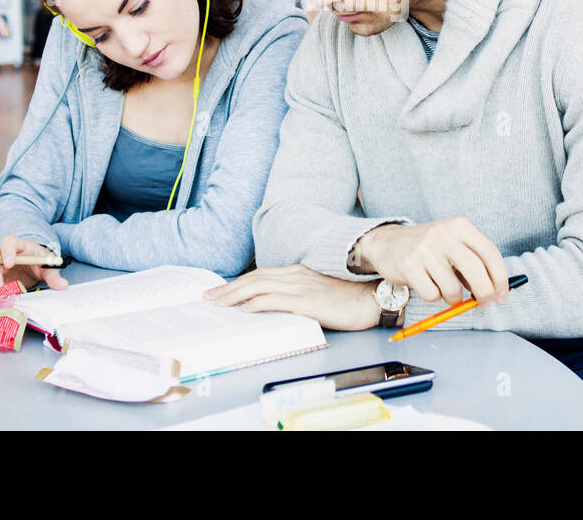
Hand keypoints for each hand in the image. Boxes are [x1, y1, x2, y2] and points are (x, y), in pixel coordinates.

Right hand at [0, 235, 68, 300]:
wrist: (35, 266)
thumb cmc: (39, 262)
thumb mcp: (48, 267)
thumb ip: (54, 276)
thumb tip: (63, 285)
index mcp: (19, 246)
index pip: (9, 241)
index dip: (7, 251)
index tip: (9, 263)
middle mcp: (3, 255)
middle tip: (0, 290)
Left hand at [203, 264, 380, 331]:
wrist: (373, 297)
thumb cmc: (350, 297)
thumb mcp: (319, 291)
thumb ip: (298, 295)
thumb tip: (276, 307)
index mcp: (298, 271)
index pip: (261, 275)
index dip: (239, 282)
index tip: (222, 290)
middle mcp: (296, 275)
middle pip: (254, 278)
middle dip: (228, 288)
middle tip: (209, 297)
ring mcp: (301, 286)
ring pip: (258, 286)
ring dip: (235, 295)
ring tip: (218, 304)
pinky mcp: (307, 300)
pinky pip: (275, 300)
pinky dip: (257, 303)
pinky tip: (245, 310)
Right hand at [353, 217, 508, 306]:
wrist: (387, 243)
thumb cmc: (429, 249)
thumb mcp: (453, 244)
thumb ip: (474, 263)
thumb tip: (496, 290)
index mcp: (459, 226)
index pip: (489, 253)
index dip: (500, 277)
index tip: (502, 294)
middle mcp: (443, 234)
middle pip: (475, 270)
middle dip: (485, 293)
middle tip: (485, 303)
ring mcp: (424, 249)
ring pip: (453, 288)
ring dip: (453, 298)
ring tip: (445, 289)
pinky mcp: (409, 265)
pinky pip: (432, 295)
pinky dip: (434, 297)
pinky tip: (426, 285)